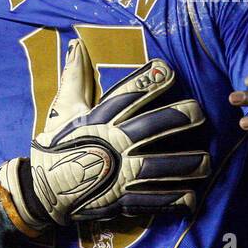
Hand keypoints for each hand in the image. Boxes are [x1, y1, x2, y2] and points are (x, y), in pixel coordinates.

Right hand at [0, 40, 210, 228]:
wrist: (42, 192)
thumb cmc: (57, 146)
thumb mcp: (64, 109)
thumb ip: (75, 78)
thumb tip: (77, 46)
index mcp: (98, 122)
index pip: (125, 97)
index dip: (147, 81)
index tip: (167, 69)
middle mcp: (111, 146)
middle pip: (147, 128)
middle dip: (175, 119)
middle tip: (199, 112)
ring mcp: (117, 175)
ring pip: (155, 167)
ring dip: (183, 165)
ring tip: (206, 161)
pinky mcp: (121, 200)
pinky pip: (150, 200)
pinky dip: (171, 200)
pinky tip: (192, 197)